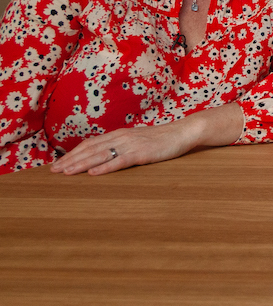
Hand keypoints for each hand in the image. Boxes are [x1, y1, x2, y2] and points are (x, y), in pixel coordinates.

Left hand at [50, 104, 242, 175]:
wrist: (184, 132)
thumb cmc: (163, 138)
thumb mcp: (139, 140)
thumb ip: (123, 146)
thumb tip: (107, 156)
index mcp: (120, 134)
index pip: (90, 144)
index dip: (73, 153)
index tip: (58, 164)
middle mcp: (122, 138)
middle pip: (90, 149)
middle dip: (71, 160)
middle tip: (54, 171)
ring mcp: (131, 145)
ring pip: (101, 155)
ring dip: (81, 164)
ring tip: (66, 173)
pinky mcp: (142, 153)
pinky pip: (120, 161)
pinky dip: (105, 167)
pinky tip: (93, 173)